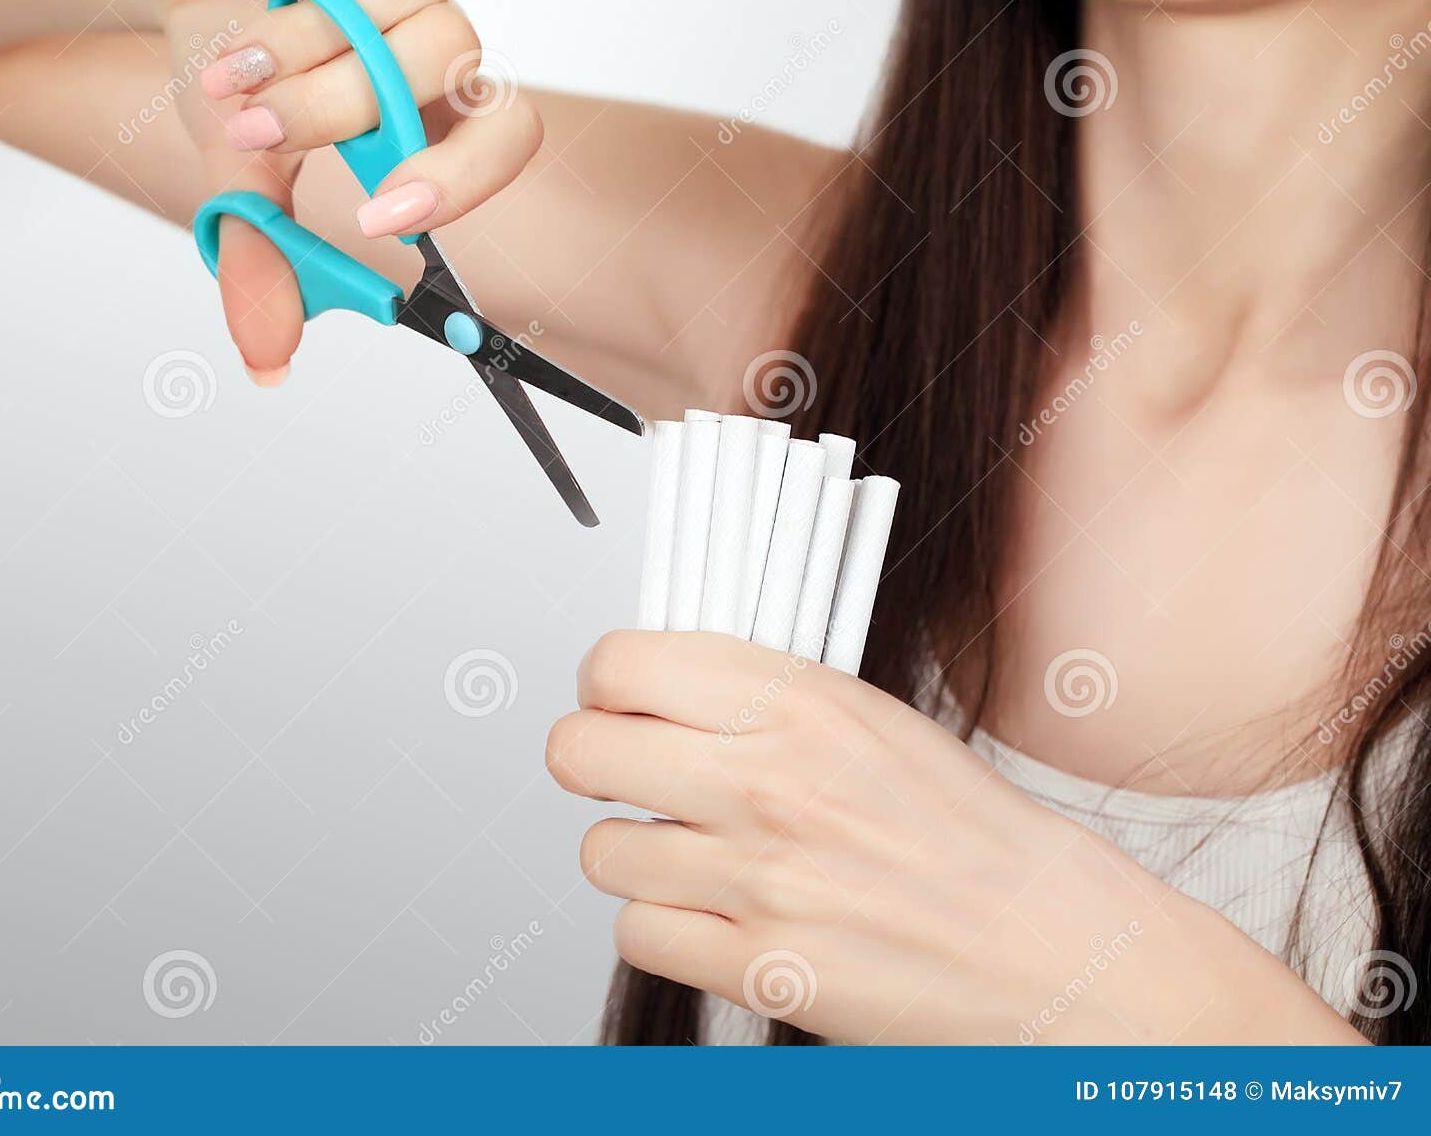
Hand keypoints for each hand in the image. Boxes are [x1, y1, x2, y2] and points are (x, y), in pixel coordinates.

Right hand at [157, 0, 541, 384]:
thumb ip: (263, 259)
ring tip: (232, 73)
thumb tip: (266, 361)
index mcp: (432, 115)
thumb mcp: (239, 180)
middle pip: (451, 57)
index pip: (503, 137)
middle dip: (345, 104)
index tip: (375, 216)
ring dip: (306, 41)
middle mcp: (432, 45)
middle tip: (258, 135)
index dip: (459, 176)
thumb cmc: (236, 87)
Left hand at [548, 632, 1359, 1043]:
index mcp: (803, 703)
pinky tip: (713, 912)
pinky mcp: (755, 966)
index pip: (623, 663)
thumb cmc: (975, 839)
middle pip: (579, 751)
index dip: (607, 684)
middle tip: (625, 771)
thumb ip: (762, 697)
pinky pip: (636, 933)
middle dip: (592, 760)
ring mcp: (757, 879)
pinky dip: (663, 925)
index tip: (620, 698)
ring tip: (690, 853)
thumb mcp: (872, 722)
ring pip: (600, 850)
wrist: (1052, 949)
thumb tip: (664, 684)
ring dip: (634, 853)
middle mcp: (769, 782)